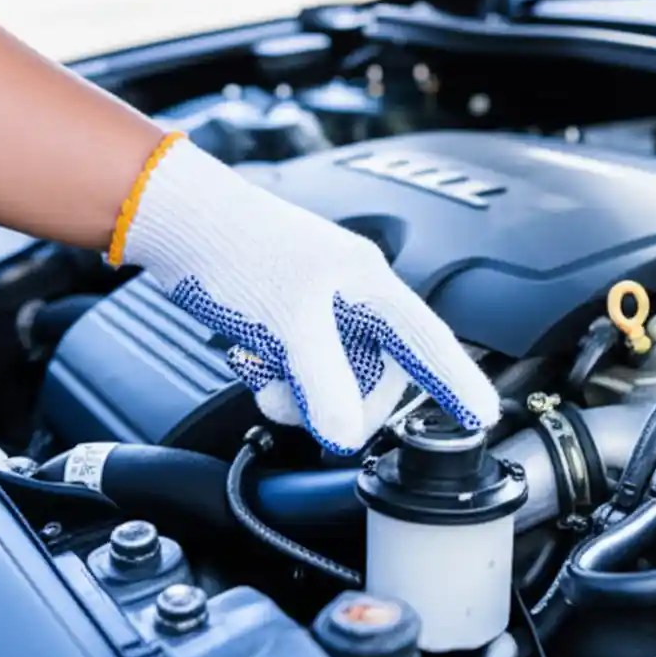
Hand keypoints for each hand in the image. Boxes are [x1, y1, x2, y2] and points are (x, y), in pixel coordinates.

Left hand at [117, 137, 499, 452]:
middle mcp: (352, 294)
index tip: (480, 416)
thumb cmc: (236, 247)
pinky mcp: (285, 315)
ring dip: (303, 394)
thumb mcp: (287, 324)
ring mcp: (318, 305)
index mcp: (370, 285)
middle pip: (377, 373)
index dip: (457, 381)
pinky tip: (252, 364)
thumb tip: (347, 436)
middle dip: (343, 402)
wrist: (175, 220)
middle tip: (312, 416)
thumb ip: (324, 383)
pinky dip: (279, 379)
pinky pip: (301, 366)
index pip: (429, 343)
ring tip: (267, 386)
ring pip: (335, 374)